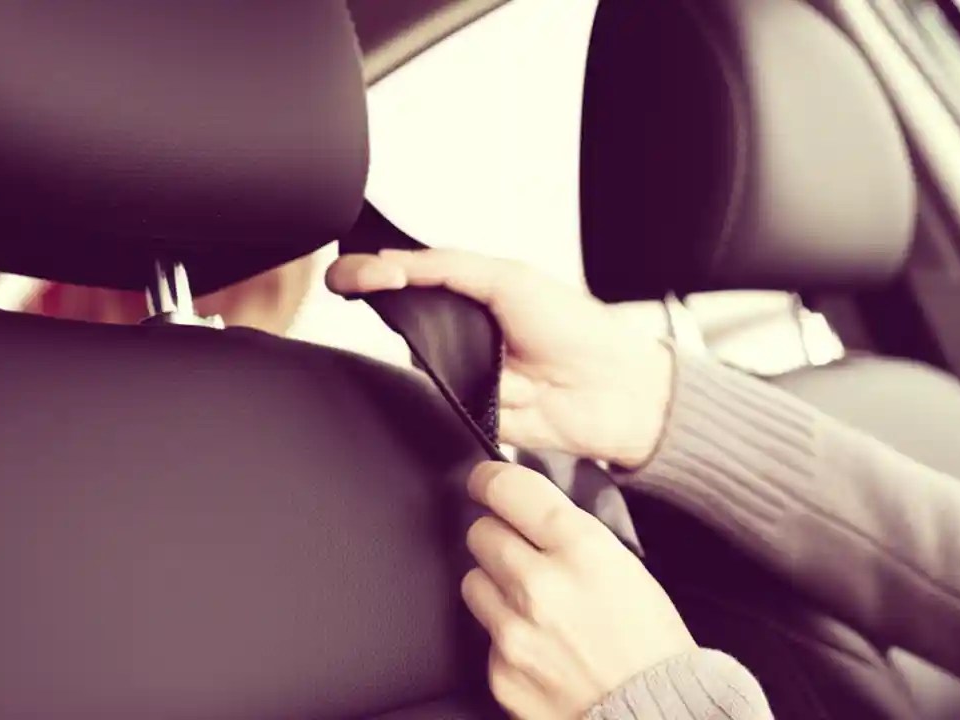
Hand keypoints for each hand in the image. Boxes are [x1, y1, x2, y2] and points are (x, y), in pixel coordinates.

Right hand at [326, 249, 673, 467]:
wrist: (613, 390)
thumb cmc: (575, 327)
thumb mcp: (507, 279)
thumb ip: (445, 268)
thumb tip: (389, 263)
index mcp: (471, 289)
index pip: (405, 274)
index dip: (369, 271)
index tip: (345, 274)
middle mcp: (463, 329)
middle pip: (403, 315)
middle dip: (394, 305)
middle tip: (370, 288)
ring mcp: (466, 369)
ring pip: (418, 359)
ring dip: (431, 347)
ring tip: (461, 339)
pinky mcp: (472, 410)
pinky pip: (441, 399)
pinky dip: (454, 387)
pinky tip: (477, 378)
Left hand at [461, 461, 695, 718]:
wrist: (654, 717)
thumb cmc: (652, 645)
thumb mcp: (625, 567)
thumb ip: (574, 535)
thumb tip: (532, 512)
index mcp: (581, 548)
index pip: (508, 488)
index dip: (490, 480)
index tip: (485, 481)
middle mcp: (540, 584)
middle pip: (480, 532)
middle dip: (497, 536)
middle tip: (520, 551)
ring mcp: (514, 632)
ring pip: (473, 581)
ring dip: (495, 584)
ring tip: (532, 602)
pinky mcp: (500, 671)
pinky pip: (485, 635)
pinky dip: (505, 635)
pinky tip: (539, 645)